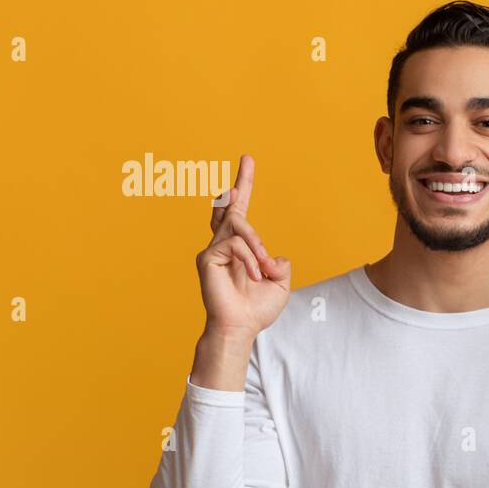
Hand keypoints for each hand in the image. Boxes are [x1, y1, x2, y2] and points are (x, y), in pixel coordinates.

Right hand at [196, 154, 291, 340]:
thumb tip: (273, 255)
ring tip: (262, 269)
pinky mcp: (208, 257)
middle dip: (243, 182)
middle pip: (231, 205)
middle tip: (249, 161)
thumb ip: (280, 263)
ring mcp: (213, 249)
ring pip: (239, 225)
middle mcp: (223, 243)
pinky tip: (253, 275)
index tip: (246, 160)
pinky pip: (235, 244)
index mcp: (240, 247)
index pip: (240, 210)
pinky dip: (250, 259)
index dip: (244, 185)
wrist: (241, 327)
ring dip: (257, 246)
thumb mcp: (280, 283)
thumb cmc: (257, 309)